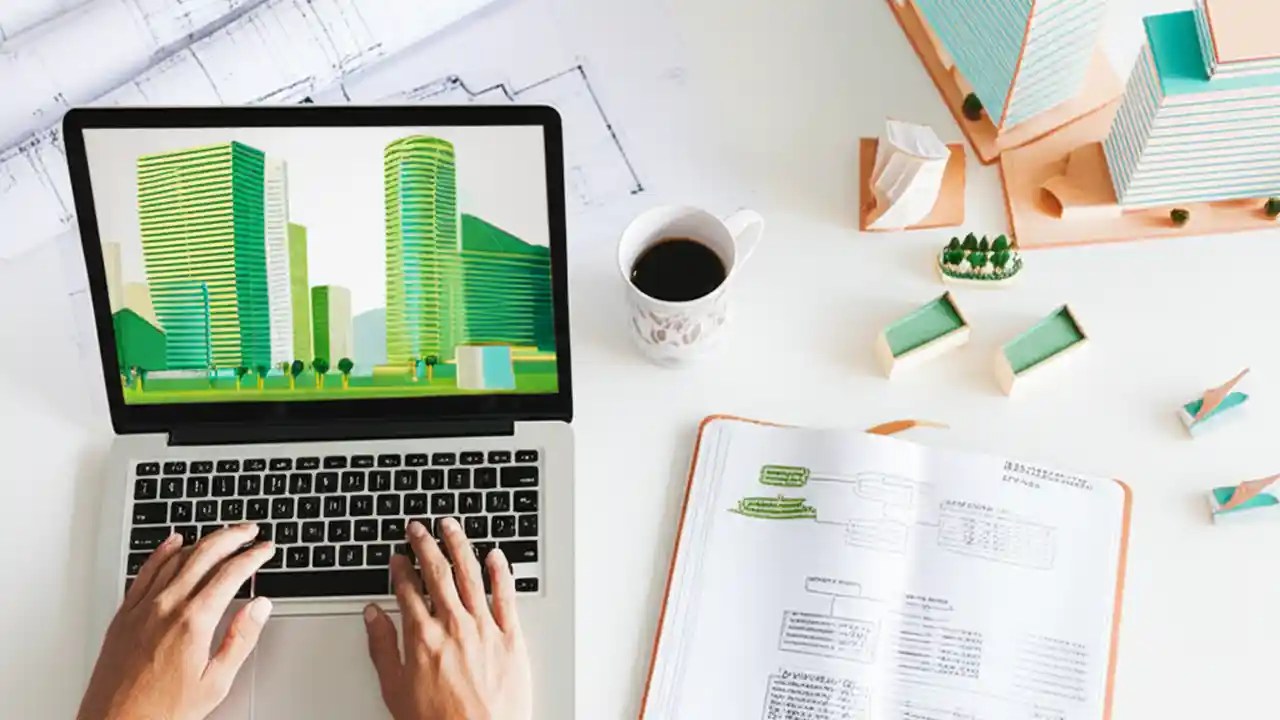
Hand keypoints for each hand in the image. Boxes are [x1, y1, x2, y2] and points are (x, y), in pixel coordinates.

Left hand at [78, 525, 275, 719]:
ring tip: (221, 535)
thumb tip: (259, 606)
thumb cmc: (162, 712)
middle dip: (232, 537)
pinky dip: (163, 552)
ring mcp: (142, 608)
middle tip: (249, 531)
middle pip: (205, 555)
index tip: (265, 550)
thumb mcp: (216, 682)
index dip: (253, 557)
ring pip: (176, 558)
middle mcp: (166, 607)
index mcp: (194, 622)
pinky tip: (173, 543)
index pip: (231, 573)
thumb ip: (240, 639)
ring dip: (203, 540)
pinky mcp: (124, 614)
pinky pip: (145, 571)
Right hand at [364, 519, 531, 719]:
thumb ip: (382, 647)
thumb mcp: (395, 689)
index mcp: (422, 637)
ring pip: (470, 574)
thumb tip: (372, 616)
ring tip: (450, 526)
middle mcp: (453, 624)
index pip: (408, 590)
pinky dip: (500, 571)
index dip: (400, 569)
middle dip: (424, 545)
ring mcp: (484, 628)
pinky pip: (505, 595)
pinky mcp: (511, 636)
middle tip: (418, 528)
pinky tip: (495, 555)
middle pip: (437, 572)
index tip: (397, 557)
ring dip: (459, 545)